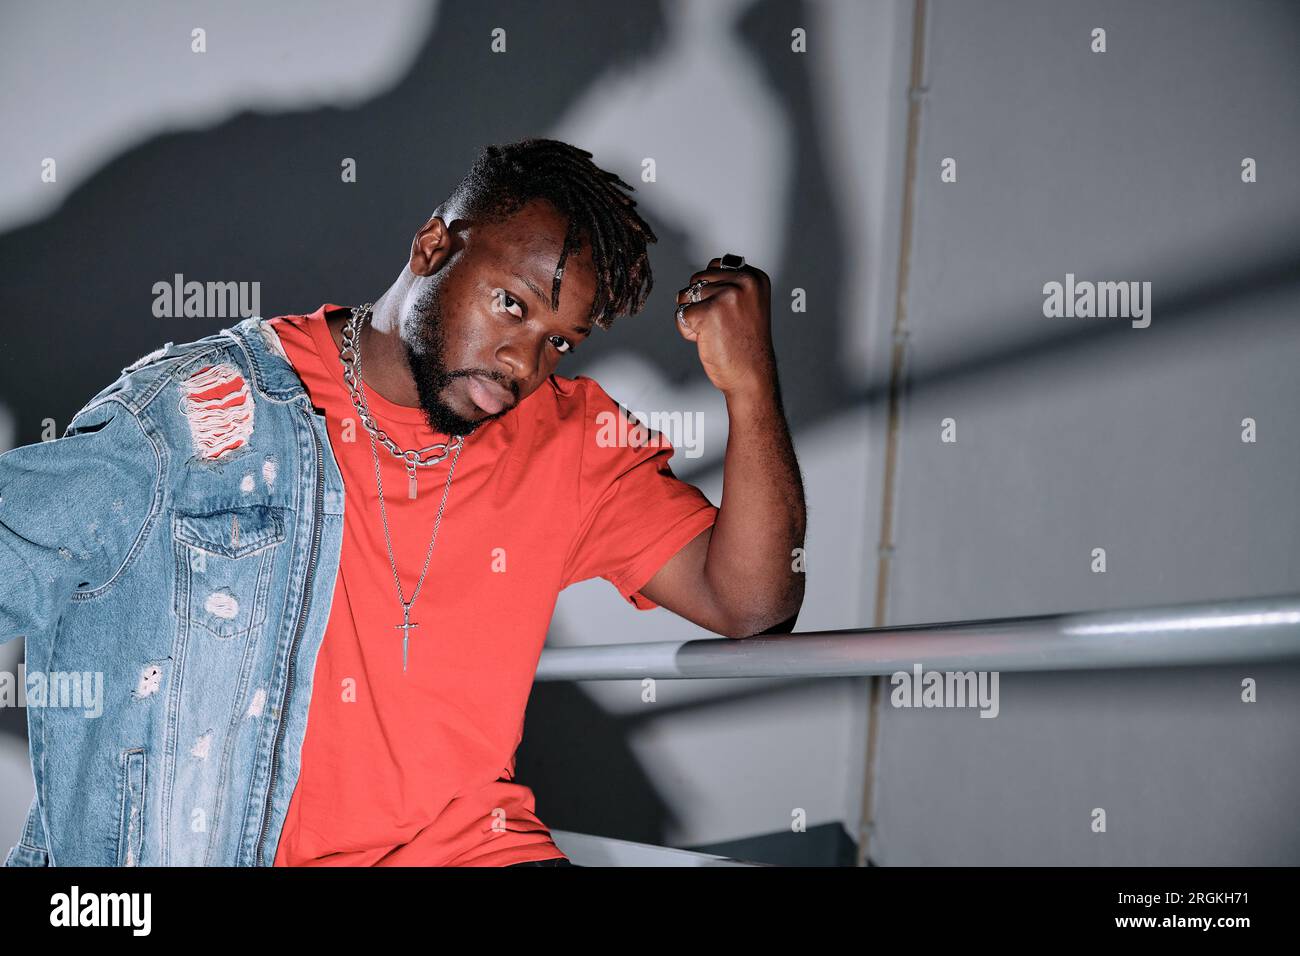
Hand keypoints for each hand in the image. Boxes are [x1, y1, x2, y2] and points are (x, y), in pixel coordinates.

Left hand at [674, 257, 776, 396]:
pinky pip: (680, 315)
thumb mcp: (747, 304)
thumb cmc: (746, 344)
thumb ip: (730, 284)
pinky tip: (707, 340)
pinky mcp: (709, 312)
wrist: (751, 374)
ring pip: (686, 296)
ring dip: (694, 318)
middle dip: (700, 304)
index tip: (729, 312)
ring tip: (716, 332)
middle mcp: (743, 281)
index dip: (713, 291)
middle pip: (697, 280)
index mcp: (755, 276)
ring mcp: (726, 296)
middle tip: (723, 325)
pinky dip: (687, 331)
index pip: (715, 265)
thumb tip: (700, 277)